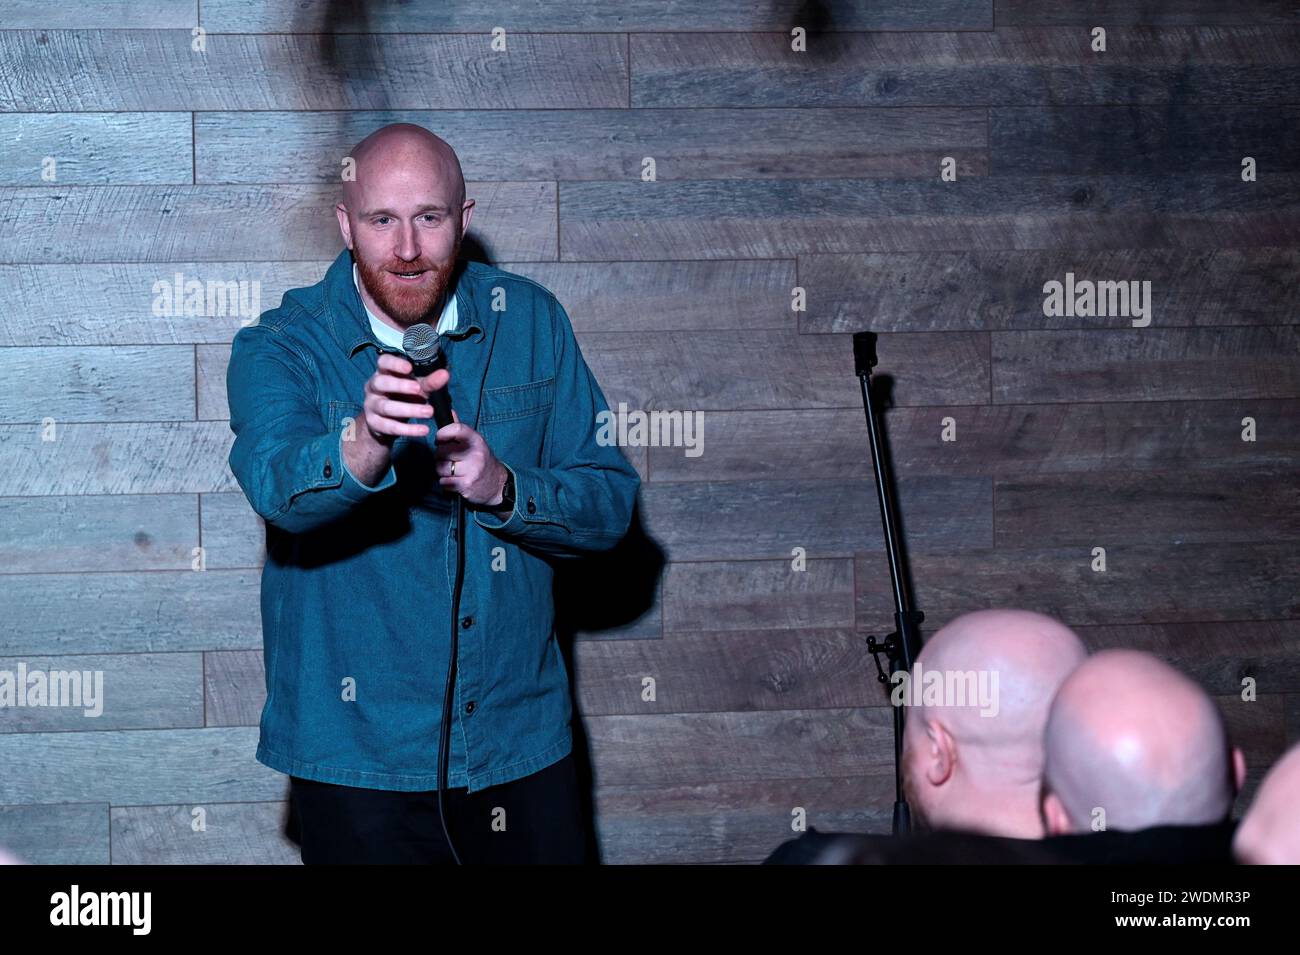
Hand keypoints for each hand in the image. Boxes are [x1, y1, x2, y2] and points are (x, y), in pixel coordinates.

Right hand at [341, 353, 449, 486]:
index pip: (383, 362)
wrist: (385, 423)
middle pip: (381, 383)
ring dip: (409, 410)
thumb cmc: (402, 397)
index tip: (409, 368)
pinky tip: (423, 430)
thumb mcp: (416, 388)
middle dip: (400, 386)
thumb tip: (444, 374)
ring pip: (386, 407)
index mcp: (383, 372)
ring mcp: (371, 405)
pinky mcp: (374, 423)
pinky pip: (389, 426)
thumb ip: (429, 382)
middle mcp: (373, 387)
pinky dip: (408, 429)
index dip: (394, 364)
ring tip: (429, 412)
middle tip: (418, 389)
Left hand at [435, 409, 509, 508]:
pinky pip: (444, 482)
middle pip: (442, 451)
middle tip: (448, 459)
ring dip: (442, 471)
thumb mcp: (474, 442)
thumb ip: (460, 429)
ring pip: (441, 468)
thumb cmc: (481, 460)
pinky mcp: (467, 485)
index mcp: (476, 440)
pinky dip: (446, 483)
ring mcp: (472, 470)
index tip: (439, 439)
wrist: (497, 484)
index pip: (456, 429)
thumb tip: (449, 411)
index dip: (442, 433)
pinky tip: (456, 481)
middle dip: (440, 456)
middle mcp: (475, 454)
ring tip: (453, 471)